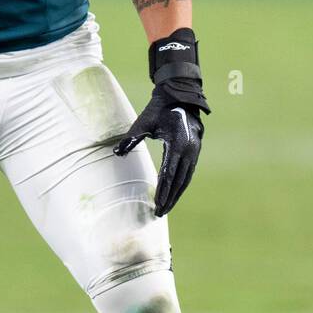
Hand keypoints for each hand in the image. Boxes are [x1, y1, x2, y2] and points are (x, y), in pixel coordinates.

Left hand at [114, 87, 203, 216]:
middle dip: (169, 198)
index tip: (156, 204)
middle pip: (178, 180)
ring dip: (176, 195)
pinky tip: (174, 195)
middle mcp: (189, 150)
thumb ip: (131, 137)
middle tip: (159, 213)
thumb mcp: (144, 121)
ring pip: (185, 179)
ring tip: (166, 209)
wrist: (181, 99)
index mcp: (177, 143)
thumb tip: (116, 152)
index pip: (168, 172)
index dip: (162, 190)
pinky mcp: (195, 153)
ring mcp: (194, 152)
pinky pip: (188, 174)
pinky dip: (181, 186)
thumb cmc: (159, 110)